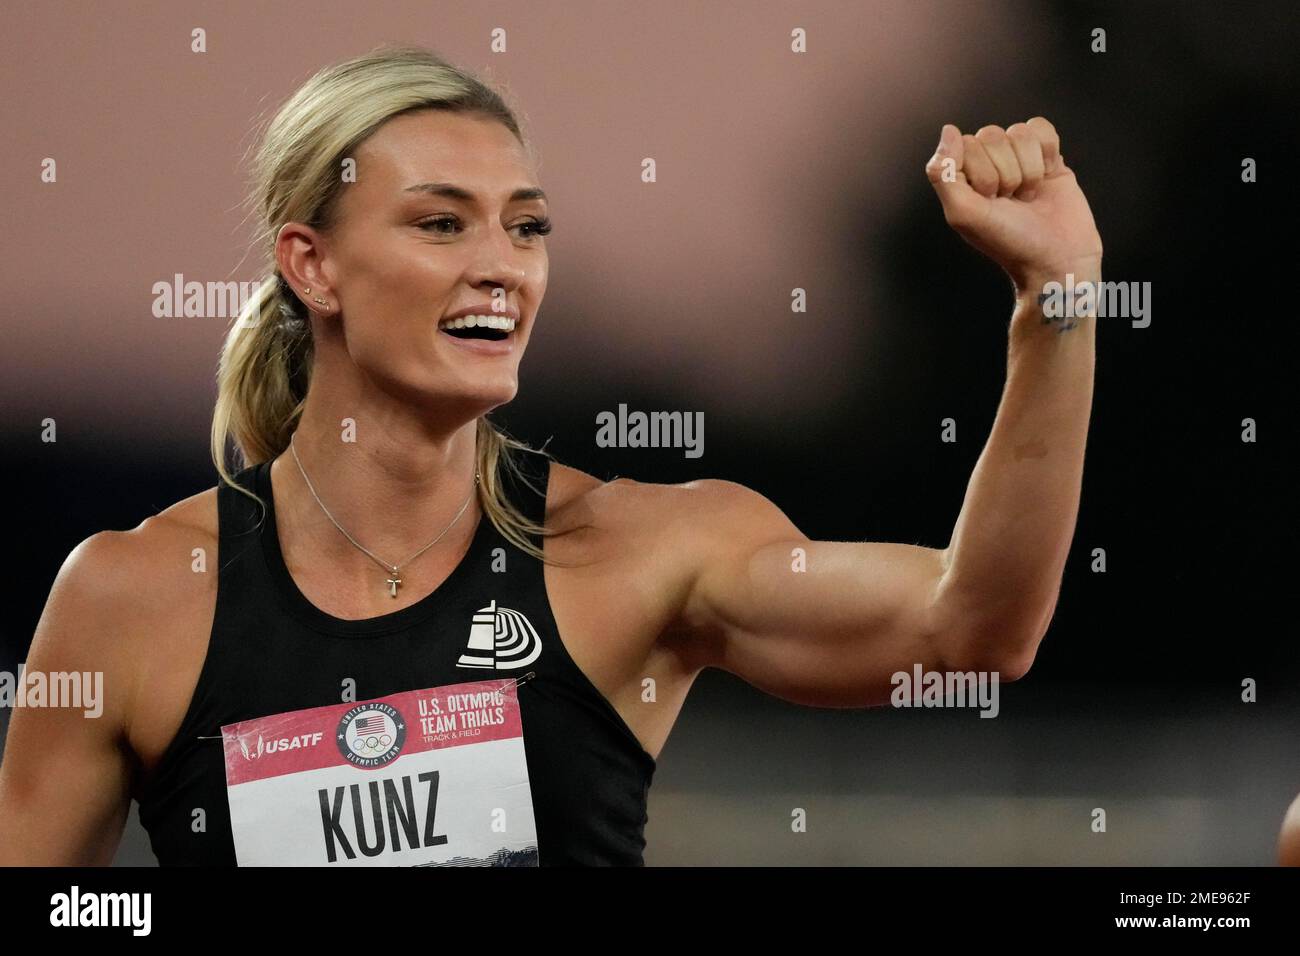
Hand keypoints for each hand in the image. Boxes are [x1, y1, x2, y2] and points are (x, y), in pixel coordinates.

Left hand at [924, 118, 1102, 294]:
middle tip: (1011, 202)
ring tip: (1028, 196)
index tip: (990, 201)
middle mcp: (988, 163)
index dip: (982, 172)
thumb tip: (948, 130)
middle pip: (992, 135)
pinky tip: (1046, 177)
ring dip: (1028, 168)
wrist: (1055, 257)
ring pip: (1019, 132)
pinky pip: (1041, 128)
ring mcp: (1018, 158)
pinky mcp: (1048, 156)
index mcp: (963, 176)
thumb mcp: (963, 214)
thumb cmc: (1008, 241)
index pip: (966, 144)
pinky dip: (1047, 153)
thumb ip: (943, 173)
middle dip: (1006, 172)